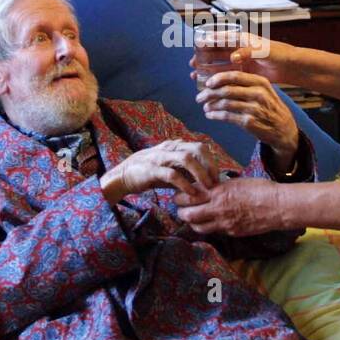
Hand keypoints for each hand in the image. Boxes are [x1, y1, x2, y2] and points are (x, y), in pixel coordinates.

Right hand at [100, 139, 219, 203]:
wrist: (122, 177)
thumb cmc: (149, 174)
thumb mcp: (170, 169)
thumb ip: (186, 171)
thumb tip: (206, 179)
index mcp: (175, 146)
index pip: (200, 147)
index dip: (212, 161)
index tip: (217, 177)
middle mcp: (169, 148)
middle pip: (197, 148)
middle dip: (210, 165)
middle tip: (215, 182)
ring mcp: (160, 157)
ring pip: (187, 158)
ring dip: (200, 173)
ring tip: (207, 187)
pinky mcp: (152, 169)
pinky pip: (172, 174)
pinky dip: (184, 184)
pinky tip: (191, 193)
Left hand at [175, 177, 281, 236]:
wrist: (277, 206)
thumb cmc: (260, 189)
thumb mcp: (236, 182)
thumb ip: (219, 187)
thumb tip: (208, 187)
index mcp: (218, 192)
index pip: (188, 196)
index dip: (179, 197)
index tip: (179, 196)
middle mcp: (218, 209)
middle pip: (187, 214)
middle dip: (181, 212)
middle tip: (182, 209)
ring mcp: (224, 223)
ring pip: (198, 227)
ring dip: (193, 223)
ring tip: (194, 218)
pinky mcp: (232, 232)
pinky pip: (214, 232)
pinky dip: (209, 228)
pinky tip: (211, 223)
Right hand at [188, 32, 296, 86]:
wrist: (290, 66)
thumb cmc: (279, 54)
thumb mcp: (264, 51)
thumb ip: (248, 52)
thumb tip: (233, 57)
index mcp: (242, 39)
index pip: (222, 38)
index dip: (209, 41)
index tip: (197, 44)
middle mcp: (239, 49)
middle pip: (216, 52)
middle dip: (203, 57)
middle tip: (192, 63)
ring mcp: (240, 61)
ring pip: (219, 64)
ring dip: (207, 69)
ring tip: (195, 74)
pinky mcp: (243, 72)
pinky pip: (227, 74)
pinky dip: (217, 78)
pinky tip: (208, 83)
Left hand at [195, 71, 298, 168]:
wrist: (284, 130)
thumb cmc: (271, 108)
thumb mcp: (265, 91)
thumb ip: (247, 85)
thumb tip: (221, 81)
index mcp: (261, 82)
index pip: (235, 75)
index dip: (218, 78)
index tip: (207, 83)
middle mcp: (258, 94)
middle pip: (227, 90)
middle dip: (209, 93)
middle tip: (200, 96)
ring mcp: (254, 108)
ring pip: (225, 103)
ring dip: (211, 105)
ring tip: (205, 106)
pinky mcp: (249, 122)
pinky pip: (226, 117)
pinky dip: (215, 115)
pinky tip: (210, 115)